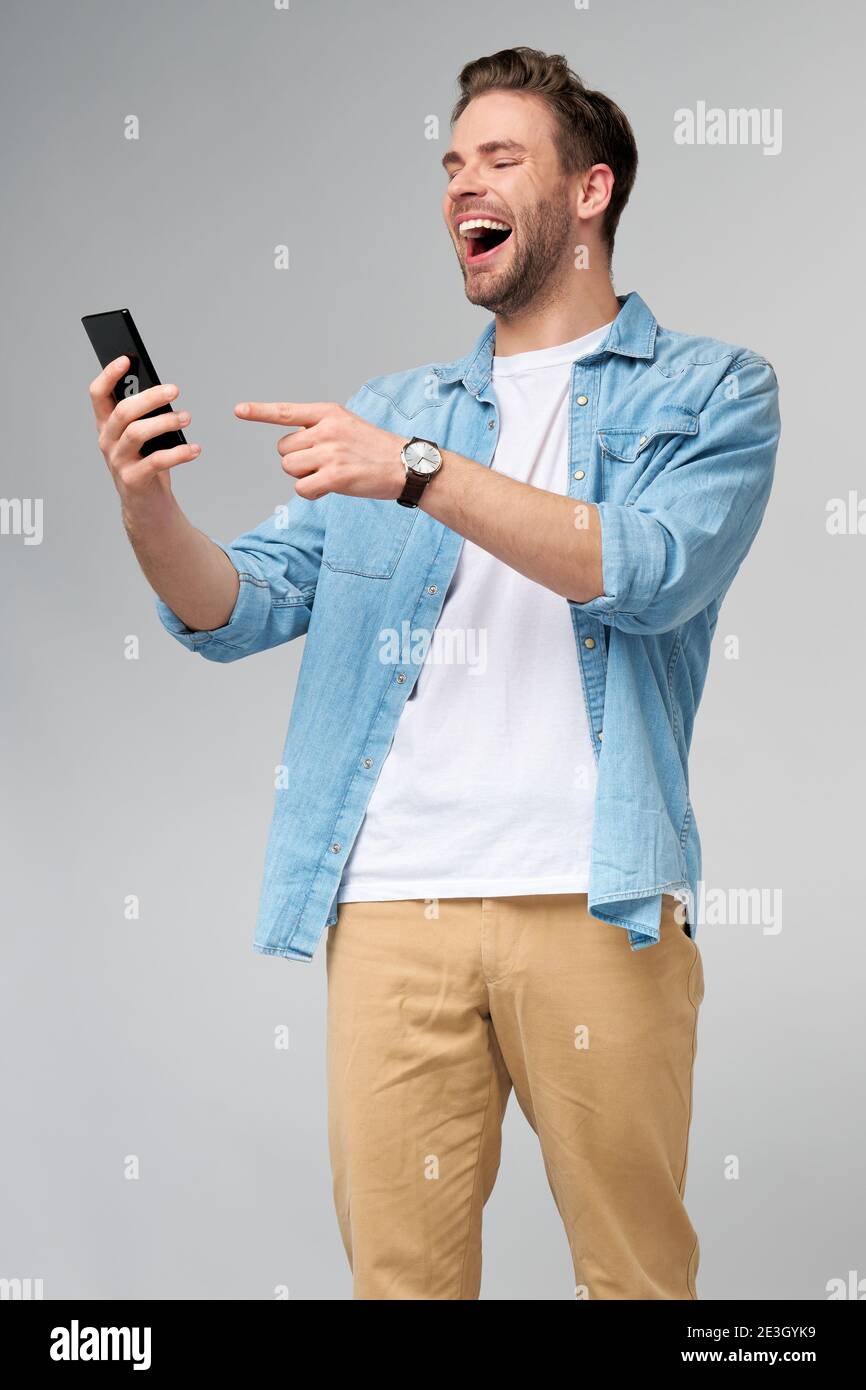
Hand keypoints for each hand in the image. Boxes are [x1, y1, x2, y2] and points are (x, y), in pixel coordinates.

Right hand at [88, 356, 199, 506]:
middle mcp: (107, 441)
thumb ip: (145, 416)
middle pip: (123, 411)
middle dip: (150, 397)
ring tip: (187, 418)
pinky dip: (179, 453)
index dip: (109, 375)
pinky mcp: (133, 480)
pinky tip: (195, 449)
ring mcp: (118, 461)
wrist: (146, 506)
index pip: (98, 394)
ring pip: (137, 433)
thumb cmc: (147, 464)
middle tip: (176, 390)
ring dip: (165, 422)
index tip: (126, 359)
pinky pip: (156, 462)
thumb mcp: (143, 437)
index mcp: (106, 425)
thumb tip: (164, 391)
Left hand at [234, 400, 406, 500]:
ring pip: (290, 468)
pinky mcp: (336, 476)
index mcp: (329, 412)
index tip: (238, 410)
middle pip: (283, 449)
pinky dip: (311, 492)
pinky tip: (331, 487)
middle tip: (325, 463)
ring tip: (331, 473)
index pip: (286, 412)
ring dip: (304, 476)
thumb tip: (292, 447)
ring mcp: (331, 452)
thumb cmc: (375, 449)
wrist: (407, 465)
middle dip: (298, 460)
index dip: (260, 412)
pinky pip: (302, 488)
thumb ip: (319, 429)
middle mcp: (327, 429)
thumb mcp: (347, 426)